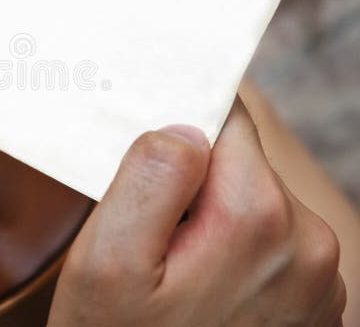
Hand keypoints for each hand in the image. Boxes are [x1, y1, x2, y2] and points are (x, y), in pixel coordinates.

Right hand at [48, 100, 345, 325]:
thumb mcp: (106, 262)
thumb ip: (149, 175)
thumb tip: (185, 128)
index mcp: (258, 217)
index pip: (225, 120)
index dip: (177, 136)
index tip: (149, 179)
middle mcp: (309, 244)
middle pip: (241, 163)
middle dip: (193, 185)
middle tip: (151, 240)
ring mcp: (321, 281)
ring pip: (255, 203)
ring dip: (212, 221)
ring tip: (175, 277)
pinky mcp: (316, 306)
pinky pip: (271, 246)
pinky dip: (233, 254)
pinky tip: (200, 296)